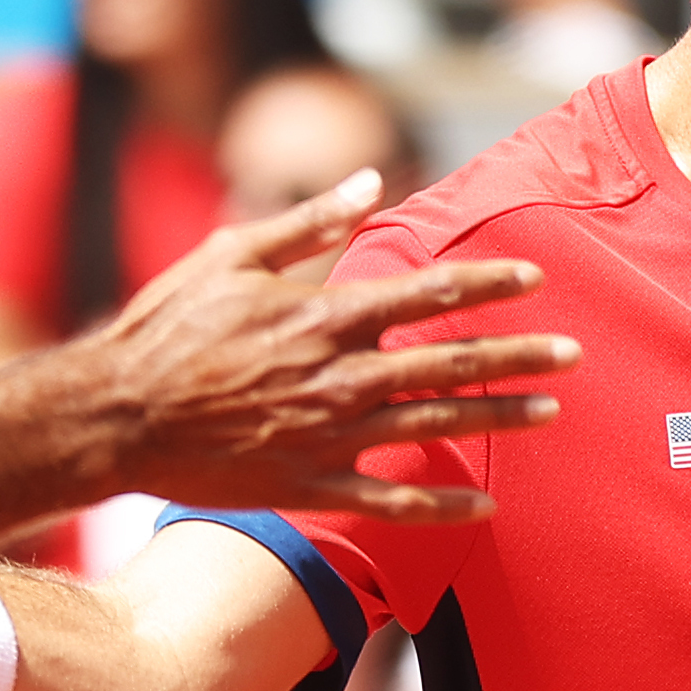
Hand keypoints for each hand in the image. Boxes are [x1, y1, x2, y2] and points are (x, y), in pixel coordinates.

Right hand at [74, 173, 572, 520]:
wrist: (116, 417)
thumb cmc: (168, 329)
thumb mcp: (232, 256)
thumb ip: (309, 224)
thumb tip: (372, 181)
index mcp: (324, 315)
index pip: (430, 292)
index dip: (489, 284)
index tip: (535, 279)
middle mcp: (340, 376)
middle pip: (451, 362)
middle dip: (520, 355)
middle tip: (573, 353)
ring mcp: (329, 435)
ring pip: (435, 426)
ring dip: (499, 418)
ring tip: (551, 411)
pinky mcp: (309, 485)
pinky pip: (390, 502)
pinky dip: (440, 506)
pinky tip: (483, 508)